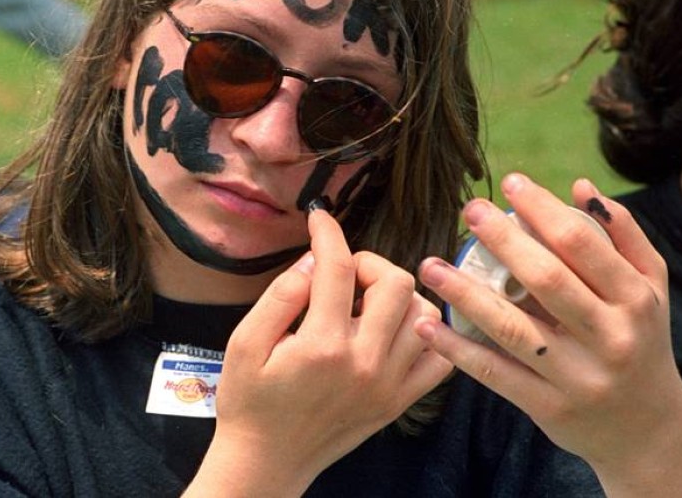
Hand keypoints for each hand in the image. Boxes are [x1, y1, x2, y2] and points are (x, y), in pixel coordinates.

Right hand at [186, 205, 452, 496]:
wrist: (267, 461)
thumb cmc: (248, 402)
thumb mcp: (243, 343)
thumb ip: (280, 297)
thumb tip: (314, 259)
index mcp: (321, 344)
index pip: (338, 268)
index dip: (328, 233)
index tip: (319, 219)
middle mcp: (364, 362)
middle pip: (396, 283)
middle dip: (368, 262)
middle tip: (341, 272)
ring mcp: (388, 384)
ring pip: (424, 315)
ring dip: (397, 295)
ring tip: (365, 301)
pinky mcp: (398, 401)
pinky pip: (439, 358)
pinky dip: (425, 335)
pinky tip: (394, 330)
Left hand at [415, 173, 681, 496]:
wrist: (647, 429)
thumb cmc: (640, 340)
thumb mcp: (650, 288)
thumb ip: (622, 235)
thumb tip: (580, 186)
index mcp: (635, 300)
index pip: (582, 243)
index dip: (543, 209)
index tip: (509, 182)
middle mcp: (610, 337)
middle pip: (546, 279)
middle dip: (502, 240)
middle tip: (469, 210)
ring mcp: (579, 376)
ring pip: (512, 328)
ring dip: (464, 293)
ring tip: (429, 265)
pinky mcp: (550, 408)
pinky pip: (496, 373)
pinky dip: (458, 348)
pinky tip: (427, 325)